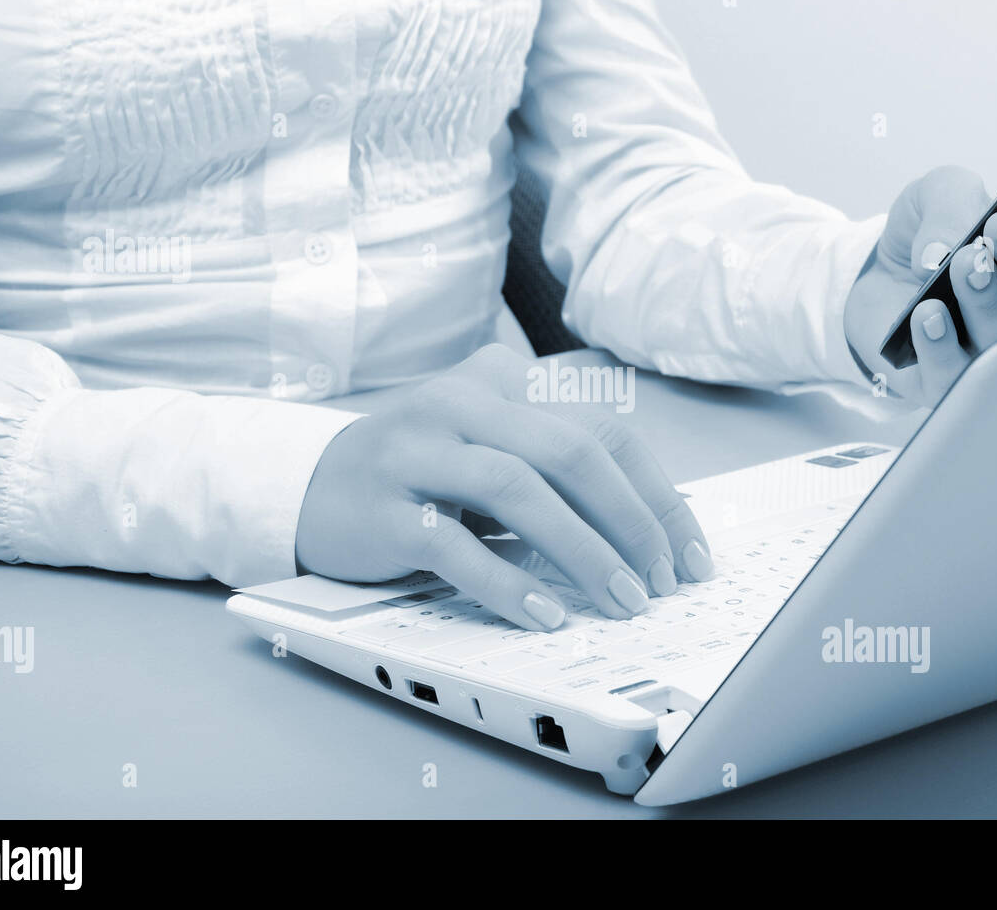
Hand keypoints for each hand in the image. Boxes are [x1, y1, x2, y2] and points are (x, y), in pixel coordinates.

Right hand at [294, 344, 713, 630]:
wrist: (308, 485)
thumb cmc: (420, 475)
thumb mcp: (490, 451)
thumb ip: (555, 470)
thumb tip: (651, 529)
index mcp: (500, 383)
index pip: (601, 431)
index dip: (655, 495)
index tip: (687, 554)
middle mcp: (459, 403)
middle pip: (569, 451)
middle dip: (630, 521)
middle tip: (658, 582)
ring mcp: (415, 451)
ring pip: (518, 488)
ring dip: (580, 550)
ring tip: (618, 600)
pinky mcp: (381, 507)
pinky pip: (454, 544)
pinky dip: (506, 581)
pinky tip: (543, 613)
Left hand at [844, 166, 996, 407]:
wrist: (872, 280)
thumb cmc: (924, 239)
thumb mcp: (934, 196)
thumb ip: (949, 201)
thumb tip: (942, 250)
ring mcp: (992, 351)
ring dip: (988, 298)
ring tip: (962, 262)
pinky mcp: (946, 381)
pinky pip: (953, 374)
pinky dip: (941, 343)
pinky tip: (927, 314)